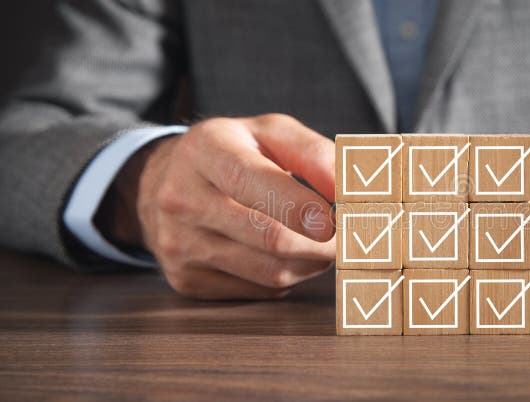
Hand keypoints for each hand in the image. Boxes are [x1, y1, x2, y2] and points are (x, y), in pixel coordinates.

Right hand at [104, 114, 335, 298]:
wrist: (168, 183)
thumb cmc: (235, 154)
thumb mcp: (272, 133)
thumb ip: (315, 153)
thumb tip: (350, 190)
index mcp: (206, 150)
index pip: (252, 182)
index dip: (299, 206)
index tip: (334, 222)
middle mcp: (182, 198)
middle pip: (269, 237)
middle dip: (322, 243)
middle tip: (348, 237)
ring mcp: (179, 244)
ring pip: (270, 272)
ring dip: (311, 262)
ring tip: (320, 244)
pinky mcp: (186, 280)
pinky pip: (259, 291)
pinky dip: (286, 277)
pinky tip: (287, 256)